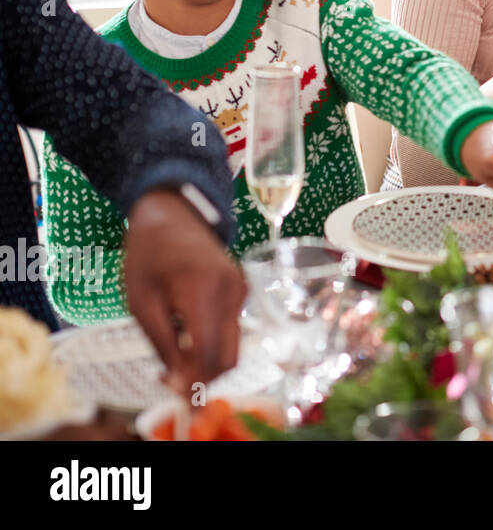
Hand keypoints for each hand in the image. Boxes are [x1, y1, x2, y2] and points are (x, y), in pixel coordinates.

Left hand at [122, 188, 245, 393]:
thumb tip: (180, 379)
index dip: (192, 378)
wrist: (172, 215)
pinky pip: (231, 329)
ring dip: (205, 360)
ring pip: (231, 345)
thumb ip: (162, 342)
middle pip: (229, 355)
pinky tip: (187, 330)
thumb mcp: (141, 302)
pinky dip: (211, 341)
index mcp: (204, 290)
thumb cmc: (148, 255)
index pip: (208, 351)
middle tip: (169, 376)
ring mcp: (241, 290)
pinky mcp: (241, 291)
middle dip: (202, 376)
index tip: (169, 385)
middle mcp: (232, 291)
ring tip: (173, 350)